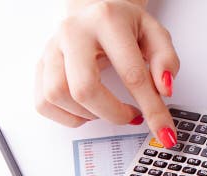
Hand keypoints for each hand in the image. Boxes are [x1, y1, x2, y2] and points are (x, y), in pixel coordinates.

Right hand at [35, 0, 179, 146]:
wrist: (94, 10)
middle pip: (84, 89)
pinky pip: (43, 103)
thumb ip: (166, 60)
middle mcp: (73, 32)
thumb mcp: (155, 34)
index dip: (152, 110)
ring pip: (58, 96)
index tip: (164, 132)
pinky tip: (87, 109)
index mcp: (106, 21)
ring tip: (106, 108)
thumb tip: (164, 90)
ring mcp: (52, 48)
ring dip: (88, 115)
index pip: (131, 75)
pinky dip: (68, 117)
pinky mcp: (41, 64)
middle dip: (113, 114)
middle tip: (131, 116)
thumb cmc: (124, 25)